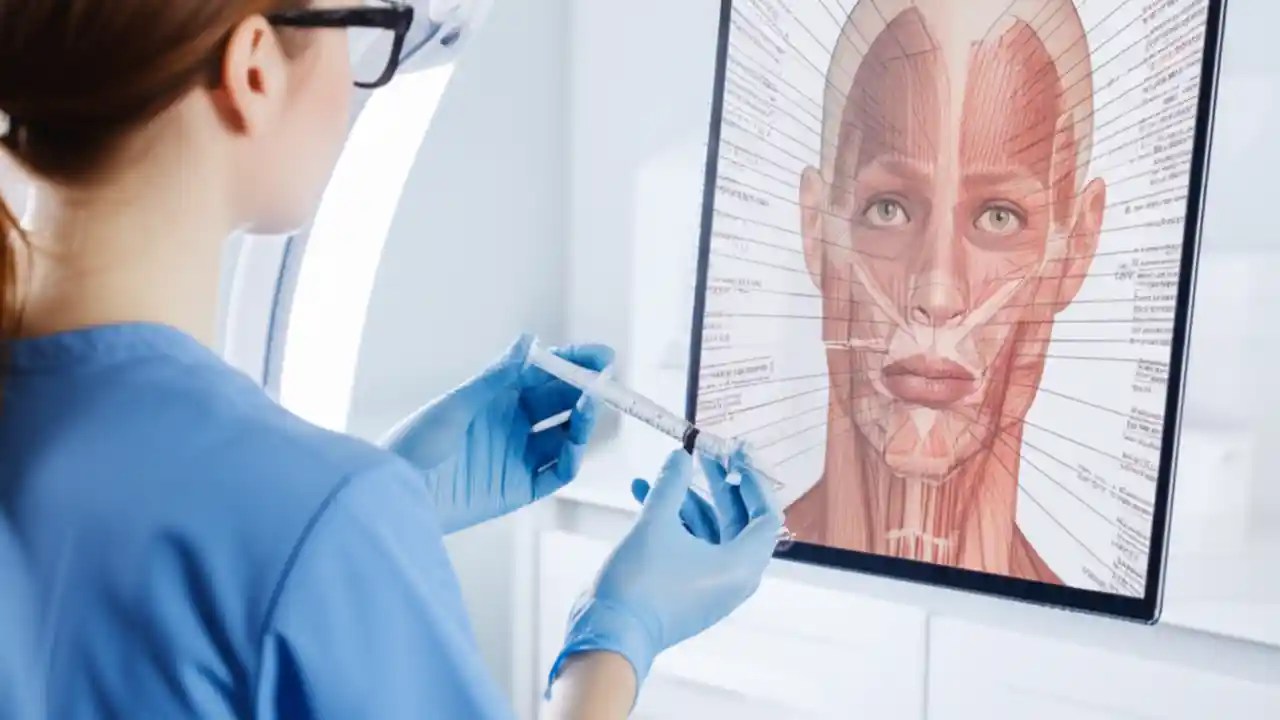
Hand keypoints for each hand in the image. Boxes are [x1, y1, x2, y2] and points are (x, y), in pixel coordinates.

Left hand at [383, 334, 613, 533]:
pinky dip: (571, 460)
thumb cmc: (415, 443)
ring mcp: (516, 456)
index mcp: (495, 397)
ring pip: (564, 437)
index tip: (602, 355)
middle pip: (560, 403)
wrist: (396, 495)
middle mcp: (510, 424)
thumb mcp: (457, 405)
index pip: (544, 375)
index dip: (574, 363)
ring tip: (592, 406)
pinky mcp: (518, 489)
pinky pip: (555, 474)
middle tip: (607, 379)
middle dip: (585, 389)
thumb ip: (498, 377)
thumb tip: (530, 339)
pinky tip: (575, 444)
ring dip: (582, 422)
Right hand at [548, 449, 781, 694]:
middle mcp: (733, 578)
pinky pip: (691, 547)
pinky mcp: (687, 590)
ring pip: (709, 532)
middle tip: (704, 455)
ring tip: (666, 473)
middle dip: (718, 485)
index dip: (752, 482)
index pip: (765, 516)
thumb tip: (680, 457)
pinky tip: (645, 494)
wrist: (609, 633)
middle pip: (737, 521)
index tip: (736, 456)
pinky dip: (673, 521)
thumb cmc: (641, 584)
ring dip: (687, 500)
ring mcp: (710, 586)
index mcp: (741, 566)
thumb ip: (672, 483)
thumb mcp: (656, 522)